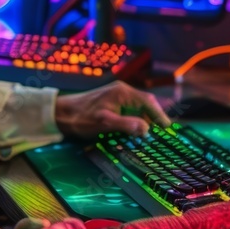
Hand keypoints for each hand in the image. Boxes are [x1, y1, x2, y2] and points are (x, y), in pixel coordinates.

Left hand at [54, 81, 170, 136]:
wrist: (61, 114)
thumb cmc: (82, 118)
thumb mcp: (105, 123)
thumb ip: (127, 125)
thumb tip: (147, 129)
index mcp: (123, 92)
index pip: (148, 102)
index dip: (160, 115)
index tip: (167, 128)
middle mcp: (122, 91)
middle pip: (146, 104)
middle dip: (154, 118)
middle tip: (160, 135)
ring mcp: (117, 97)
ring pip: (138, 108)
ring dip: (145, 121)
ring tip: (149, 136)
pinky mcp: (112, 103)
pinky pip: (130, 111)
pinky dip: (135, 121)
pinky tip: (135, 132)